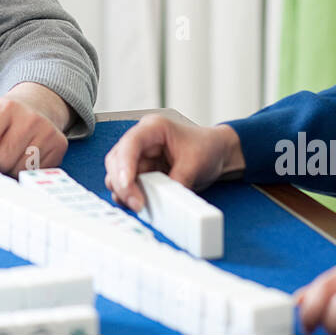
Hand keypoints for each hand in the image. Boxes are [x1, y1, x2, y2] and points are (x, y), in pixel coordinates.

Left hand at [0, 82, 71, 174]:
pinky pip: (37, 172)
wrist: (36, 105)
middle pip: (2, 159)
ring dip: (10, 171)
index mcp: (3, 108)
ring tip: (10, 158)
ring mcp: (45, 131)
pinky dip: (27, 171)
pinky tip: (25, 158)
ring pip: (20, 169)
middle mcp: (27, 117)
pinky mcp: (58, 145)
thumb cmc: (5, 116)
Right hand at [103, 113, 244, 212]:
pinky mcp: (142, 172)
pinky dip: (130, 196)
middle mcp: (141, 141)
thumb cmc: (207, 147)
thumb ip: (177, 181)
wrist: (218, 153)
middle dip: (123, 184)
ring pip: (118, 174)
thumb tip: (162, 202)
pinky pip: (128, 185)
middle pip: (117, 161)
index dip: (124, 166)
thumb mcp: (195, 164)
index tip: (126, 186)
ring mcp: (140, 157)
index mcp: (153, 128)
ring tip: (139, 206)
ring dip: (125, 192)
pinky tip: (140, 204)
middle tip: (137, 204)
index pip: (130, 144)